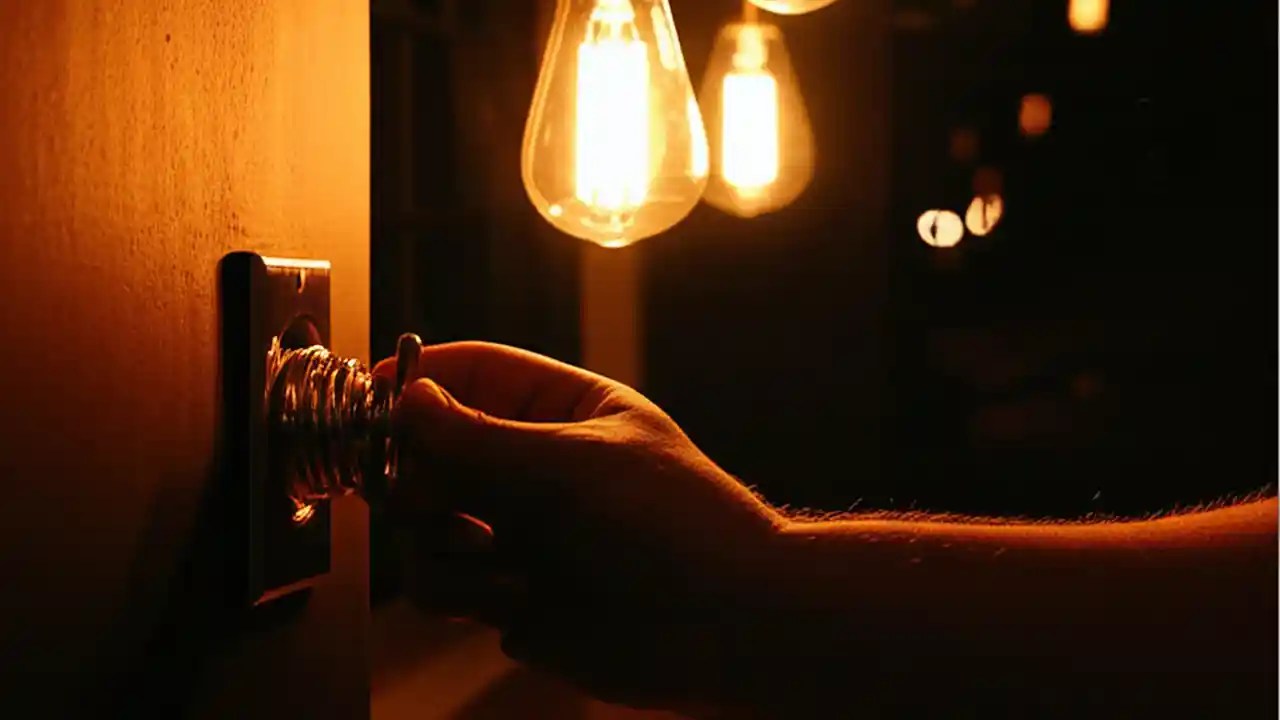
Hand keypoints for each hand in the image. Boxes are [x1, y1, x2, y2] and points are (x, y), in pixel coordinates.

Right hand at [380, 342, 782, 711]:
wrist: (722, 626)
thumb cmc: (672, 524)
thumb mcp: (572, 464)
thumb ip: (478, 437)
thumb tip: (406, 400)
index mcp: (564, 411)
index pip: (475, 374)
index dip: (418, 380)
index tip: (368, 397)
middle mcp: (534, 469)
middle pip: (432, 450)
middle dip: (418, 472)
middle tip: (421, 492)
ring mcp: (519, 532)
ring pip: (425, 522)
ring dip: (443, 538)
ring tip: (496, 552)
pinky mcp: (509, 594)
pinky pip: (441, 583)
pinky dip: (461, 589)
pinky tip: (513, 594)